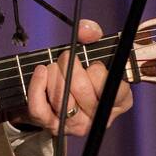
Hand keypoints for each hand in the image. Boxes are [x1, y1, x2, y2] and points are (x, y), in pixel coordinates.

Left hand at [14, 20, 133, 136]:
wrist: (60, 95)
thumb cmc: (84, 72)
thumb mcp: (94, 51)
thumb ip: (93, 34)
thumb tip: (85, 30)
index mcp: (118, 101)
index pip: (110, 86)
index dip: (97, 70)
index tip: (92, 64)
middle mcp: (98, 117)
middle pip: (82, 89)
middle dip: (69, 66)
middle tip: (66, 59)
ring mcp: (75, 125)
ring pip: (62, 98)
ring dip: (54, 75)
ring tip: (53, 68)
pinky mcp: (52, 126)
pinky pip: (40, 108)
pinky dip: (37, 86)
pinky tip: (40, 72)